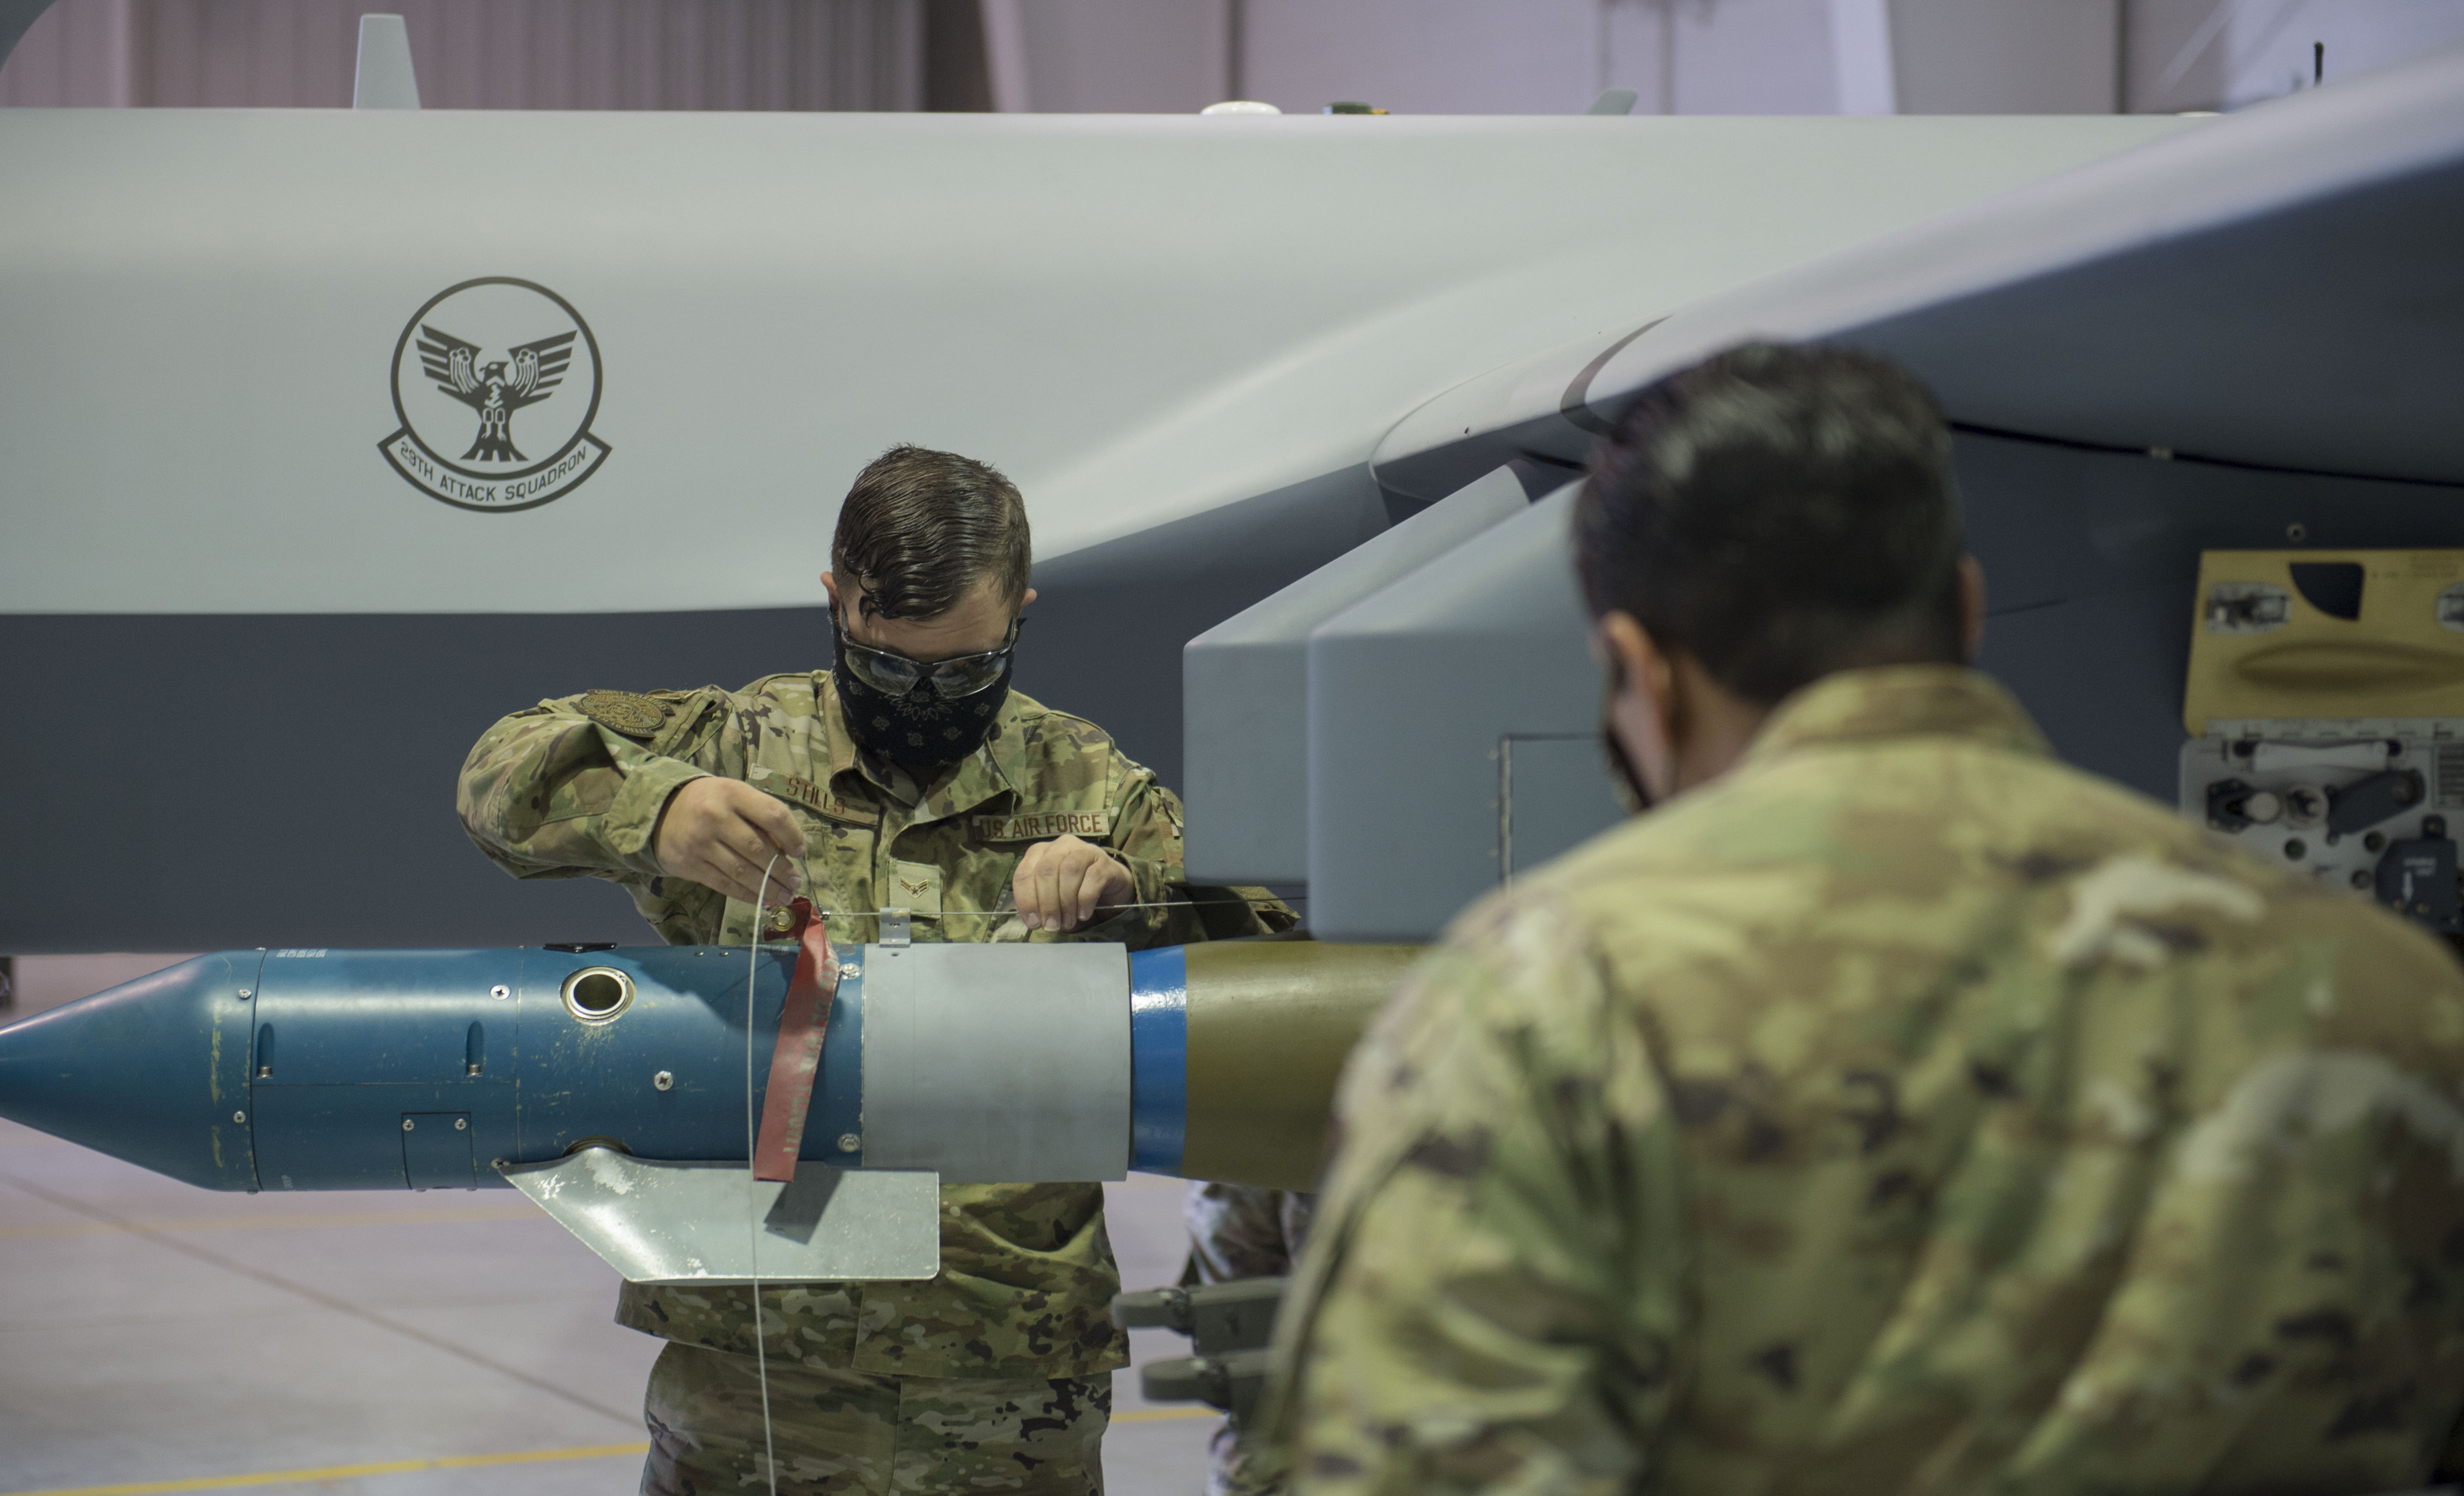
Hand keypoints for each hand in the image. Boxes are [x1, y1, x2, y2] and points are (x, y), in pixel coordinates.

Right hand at [653, 778, 803, 905]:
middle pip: (757, 848)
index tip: (800, 851)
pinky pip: (724, 885)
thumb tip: (789, 850)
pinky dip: (746, 895)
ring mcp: (700, 843)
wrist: (662, 811)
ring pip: (742, 871)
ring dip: (767, 888)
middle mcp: (715, 817)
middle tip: (796, 882)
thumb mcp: (735, 795)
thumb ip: (760, 815)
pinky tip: (761, 899)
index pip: (772, 815)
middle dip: (781, 870)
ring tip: (784, 896)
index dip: (792, 835)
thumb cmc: (711, 802)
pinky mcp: (690, 865)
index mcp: (732, 793)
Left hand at [1014, 834, 1134, 930]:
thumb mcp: (1051, 896)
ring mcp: (1084, 850)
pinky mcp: (1104, 860)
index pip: (1024, 873)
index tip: (1033, 923)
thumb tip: (1033, 921)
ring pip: (1069, 871)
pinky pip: (1093, 878)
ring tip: (1067, 923)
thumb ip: (1039, 904)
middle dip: (1046, 903)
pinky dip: (1085, 900)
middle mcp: (1060, 846)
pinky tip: (1083, 914)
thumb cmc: (1073, 892)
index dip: (1026, 900)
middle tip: (1051, 926)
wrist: (1109, 888)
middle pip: (1046, 870)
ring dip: (1066, 902)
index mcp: (1040, 852)